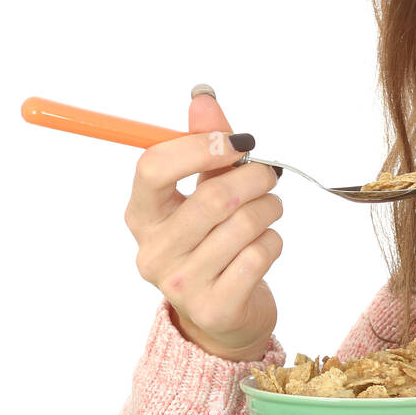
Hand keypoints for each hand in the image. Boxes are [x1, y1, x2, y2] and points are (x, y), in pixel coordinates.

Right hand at [124, 87, 283, 361]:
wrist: (225, 316)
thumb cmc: (214, 242)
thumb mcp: (202, 191)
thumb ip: (204, 146)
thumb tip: (202, 99)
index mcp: (142, 214)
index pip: (154, 167)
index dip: (200, 146)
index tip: (238, 143)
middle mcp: (153, 250)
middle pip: (211, 198)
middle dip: (253, 178)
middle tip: (268, 175)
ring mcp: (181, 283)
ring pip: (243, 224)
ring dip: (269, 208)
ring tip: (269, 210)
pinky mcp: (215, 307)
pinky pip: (259, 254)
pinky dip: (274, 241)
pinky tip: (266, 244)